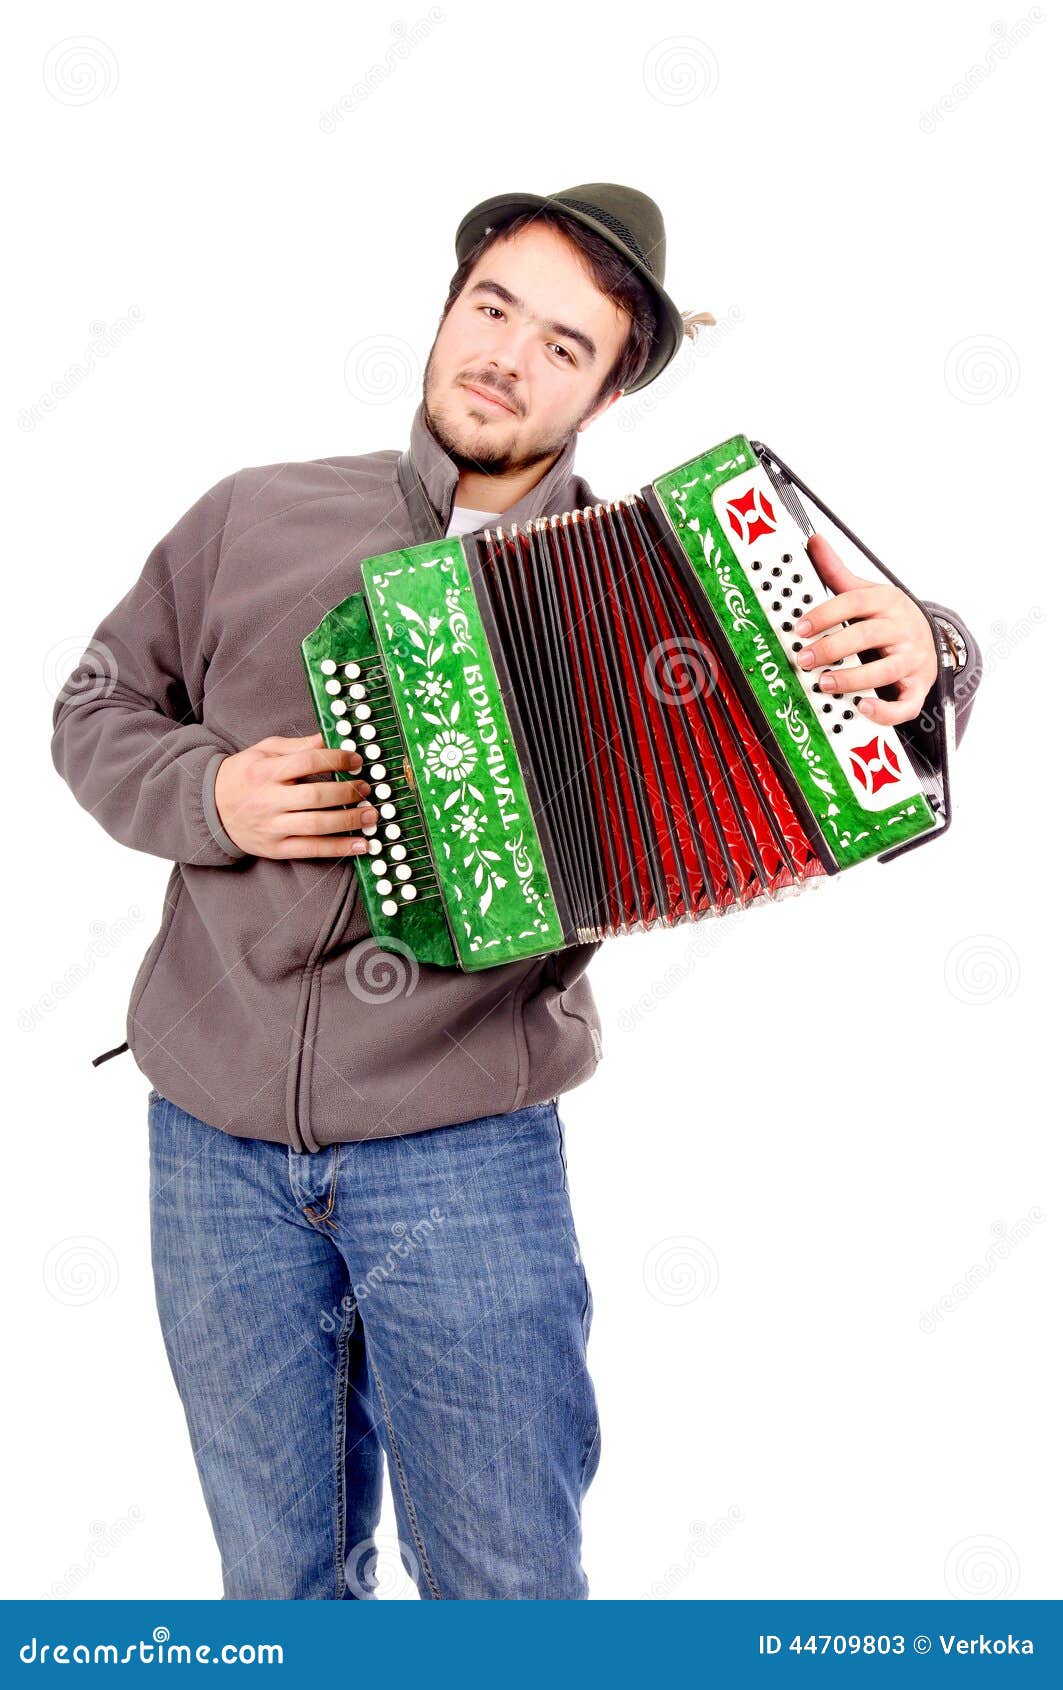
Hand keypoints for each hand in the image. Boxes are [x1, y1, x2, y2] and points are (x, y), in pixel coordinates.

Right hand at [213, 732, 376, 858]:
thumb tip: (329, 738)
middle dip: (346, 792)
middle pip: (314, 797)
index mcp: (265, 772)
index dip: (336, 759)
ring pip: (316, 826)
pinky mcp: (276, 848)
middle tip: (365, 789)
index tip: (356, 759)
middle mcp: (268, 800)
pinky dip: (339, 848)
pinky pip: (312, 850)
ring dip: (349, 821)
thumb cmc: (243, 775)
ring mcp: (272, 827)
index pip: (306, 762)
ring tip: (371, 815)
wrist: (210, 808)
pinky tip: (361, 844)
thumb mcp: (263, 752)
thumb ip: (297, 747)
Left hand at [794, 535, 938, 725]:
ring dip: (853, 679)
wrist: (931, 640)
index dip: (824, 614)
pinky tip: (862, 708)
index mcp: (886, 601)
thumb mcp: (867, 592)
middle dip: (832, 648)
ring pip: (885, 670)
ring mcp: (913, 659)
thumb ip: (837, 572)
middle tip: (803, 659)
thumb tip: (814, 540)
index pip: (853, 602)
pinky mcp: (917, 688)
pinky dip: (885, 711)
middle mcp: (902, 629)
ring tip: (824, 684)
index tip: (798, 628)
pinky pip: (905, 704)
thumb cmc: (890, 618)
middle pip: (867, 635)